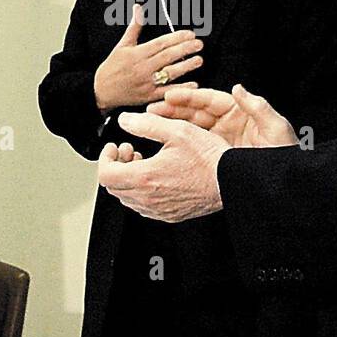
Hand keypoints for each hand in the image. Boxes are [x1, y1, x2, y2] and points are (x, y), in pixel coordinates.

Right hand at [93, 4, 201, 112]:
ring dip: (186, 66)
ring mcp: (146, 83)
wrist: (100, 91)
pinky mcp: (148, 97)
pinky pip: (167, 92)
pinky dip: (180, 88)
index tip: (190, 34)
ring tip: (198, 60)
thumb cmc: (112, 67)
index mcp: (137, 53)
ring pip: (169, 73)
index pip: (160, 43)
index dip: (176, 38)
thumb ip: (134, 27)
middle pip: (167, 56)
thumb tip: (138, 7)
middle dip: (185, 49)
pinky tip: (193, 83)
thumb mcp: (122, 45)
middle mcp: (142, 67)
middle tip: (199, 44)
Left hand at [97, 112, 228, 221]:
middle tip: (130, 151)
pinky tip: (156, 177)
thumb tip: (126, 121)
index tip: (114, 148)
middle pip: (114, 187)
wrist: (230, 181)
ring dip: (129, 178)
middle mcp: (148, 198)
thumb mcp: (177, 131)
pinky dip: (142, 191)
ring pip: (128, 197)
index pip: (105, 174)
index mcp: (145, 177)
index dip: (105, 158)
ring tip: (144, 162)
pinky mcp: (169, 215)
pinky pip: (144, 206)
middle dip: (117, 165)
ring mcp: (158, 210)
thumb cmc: (208, 158)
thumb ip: (145, 124)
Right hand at [147, 84, 297, 147]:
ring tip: (151, 122)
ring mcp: (220, 142)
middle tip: (152, 109)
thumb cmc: (286, 155)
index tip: (170, 95)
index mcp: (240, 113)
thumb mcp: (276, 129)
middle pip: (196, 112)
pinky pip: (194, 148)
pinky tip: (164, 145)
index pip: (209, 100)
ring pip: (191, 129)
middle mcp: (228, 125)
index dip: (188, 97)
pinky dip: (179, 145)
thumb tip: (238, 88)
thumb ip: (258, 107)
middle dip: (173, 109)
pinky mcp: (216, 158)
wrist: (285, 184)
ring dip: (172, 124)